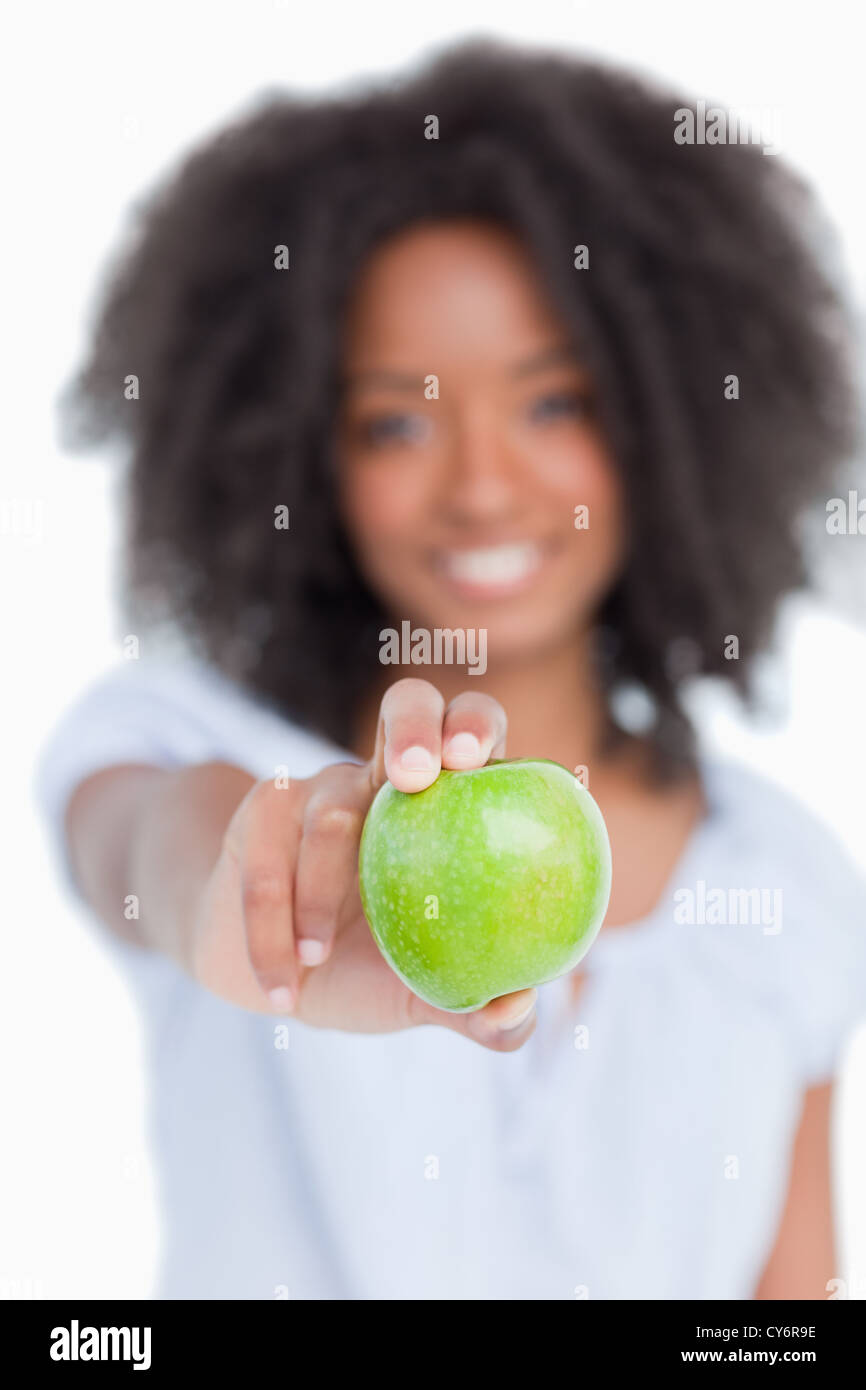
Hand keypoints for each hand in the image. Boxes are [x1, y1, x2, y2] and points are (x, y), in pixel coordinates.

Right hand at [190, 678, 537, 1048]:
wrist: (269, 978)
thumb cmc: (364, 971)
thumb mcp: (421, 994)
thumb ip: (477, 1009)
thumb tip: (516, 1013)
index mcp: (445, 805)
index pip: (474, 735)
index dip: (477, 726)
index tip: (472, 758)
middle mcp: (386, 780)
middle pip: (408, 704)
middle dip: (415, 724)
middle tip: (414, 776)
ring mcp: (322, 788)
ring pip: (328, 814)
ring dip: (318, 892)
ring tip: (316, 959)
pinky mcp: (261, 813)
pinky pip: (266, 869)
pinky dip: (272, 933)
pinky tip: (283, 987)